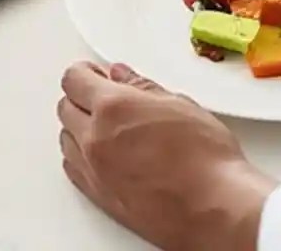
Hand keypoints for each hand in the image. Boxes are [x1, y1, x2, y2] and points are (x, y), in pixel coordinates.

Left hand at [58, 62, 276, 250]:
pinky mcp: (98, 195)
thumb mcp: (180, 105)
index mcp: (113, 107)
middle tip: (104, 97)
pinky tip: (102, 152)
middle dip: (81, 98)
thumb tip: (122, 76)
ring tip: (107, 126)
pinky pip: (73, 167)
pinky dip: (81, 155)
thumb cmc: (206, 160)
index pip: (74, 80)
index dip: (84, 72)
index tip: (95, 73)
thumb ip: (143, 87)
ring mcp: (94, 169)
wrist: (214, 208)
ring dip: (80, 127)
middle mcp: (95, 137)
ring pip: (66, 138)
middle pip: (66, 107)